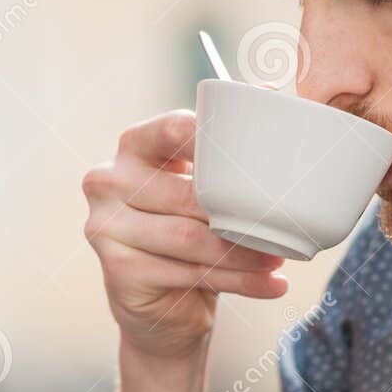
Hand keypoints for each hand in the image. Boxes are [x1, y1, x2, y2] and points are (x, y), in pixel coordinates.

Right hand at [82, 109, 288, 360]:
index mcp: (134, 144)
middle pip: (187, 194)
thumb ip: (226, 145)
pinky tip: (270, 284)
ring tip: (280, 257)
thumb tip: (271, 89)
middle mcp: (109, 179)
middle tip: (285, 222)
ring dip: (243, 252)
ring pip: (189, 237)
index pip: (175, 130)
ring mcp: (105, 226)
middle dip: (242, 212)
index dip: (217, 140)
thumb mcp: (204, 184)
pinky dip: (239, 282)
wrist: (161, 301)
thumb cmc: (189, 228)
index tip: (261, 157)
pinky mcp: (117, 270)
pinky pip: (187, 274)